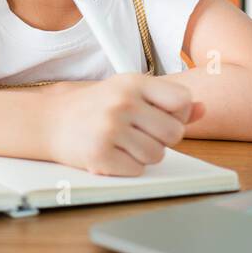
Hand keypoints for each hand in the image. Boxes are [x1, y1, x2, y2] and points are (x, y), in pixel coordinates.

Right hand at [40, 73, 204, 176]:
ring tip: (123, 143)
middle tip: (139, 133)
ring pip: (157, 155)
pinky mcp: (100, 154)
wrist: (49, 122)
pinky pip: (136, 170)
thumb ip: (167, 102)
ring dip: (144, 155)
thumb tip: (202, 109)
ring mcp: (110, 129)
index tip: (160, 116)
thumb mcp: (130, 93)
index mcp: (133, 82)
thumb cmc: (94, 107)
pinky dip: (127, 167)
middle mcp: (122, 102)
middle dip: (161, 139)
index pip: (182, 100)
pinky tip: (112, 153)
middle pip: (174, 133)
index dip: (177, 114)